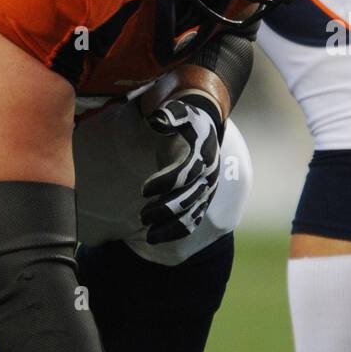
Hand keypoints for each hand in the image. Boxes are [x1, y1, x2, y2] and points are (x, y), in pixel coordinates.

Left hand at [140, 93, 223, 244]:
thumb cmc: (188, 122)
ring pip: (191, 215)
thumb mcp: (181, 112)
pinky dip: (177, 232)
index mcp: (203, 155)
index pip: (185, 174)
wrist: (207, 129)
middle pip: (188, 199)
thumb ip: (171, 115)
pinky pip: (193, 220)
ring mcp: (206, 190)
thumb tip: (158, 119)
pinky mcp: (202, 200)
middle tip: (142, 216)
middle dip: (165, 210)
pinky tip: (157, 238)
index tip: (144, 191)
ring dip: (170, 227)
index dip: (165, 183)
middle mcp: (208, 176)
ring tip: (148, 236)